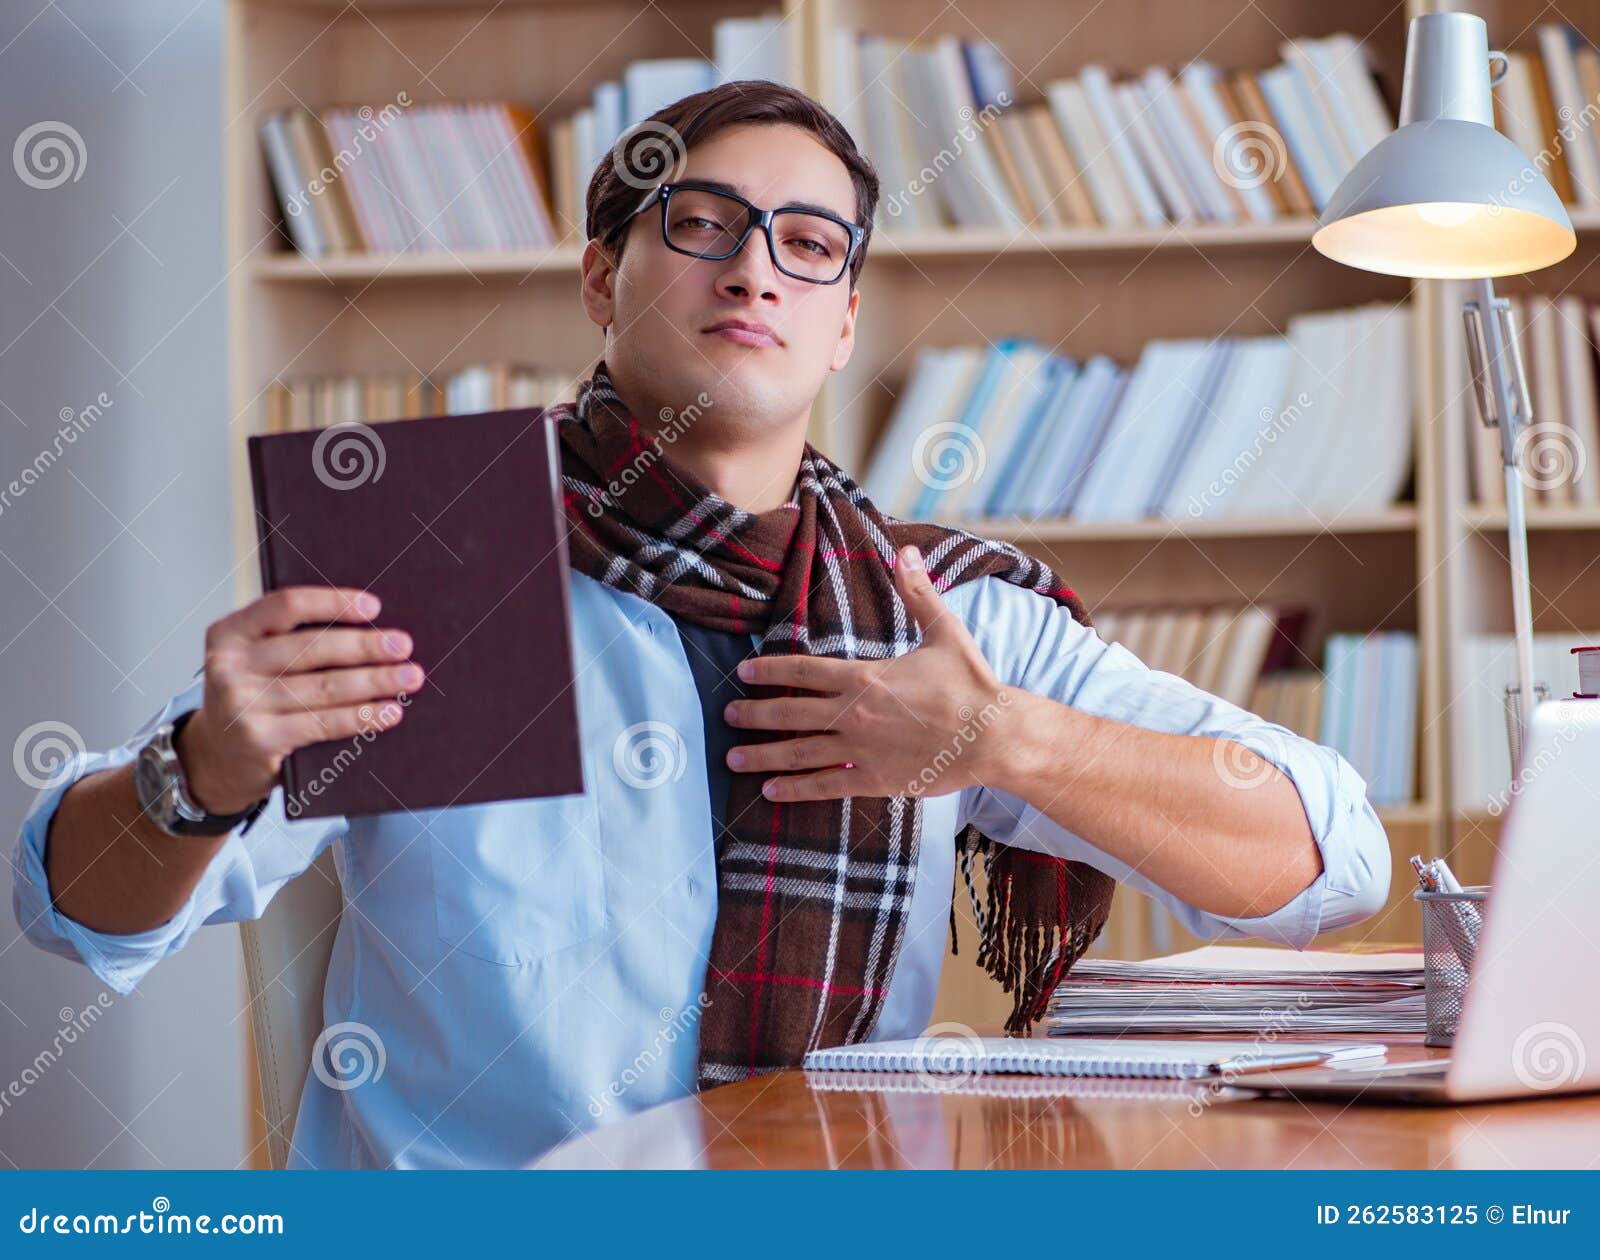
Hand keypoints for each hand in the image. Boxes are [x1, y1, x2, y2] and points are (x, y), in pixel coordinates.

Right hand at [177, 586, 421, 813]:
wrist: (216, 759)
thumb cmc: (251, 698)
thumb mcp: (255, 660)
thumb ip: (290, 639)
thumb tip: (369, 626)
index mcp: (229, 633)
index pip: (287, 605)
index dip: (334, 603)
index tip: (374, 607)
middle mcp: (229, 666)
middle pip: (313, 647)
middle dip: (366, 646)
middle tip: (404, 645)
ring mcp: (242, 705)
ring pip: (324, 687)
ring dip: (375, 681)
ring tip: (409, 677)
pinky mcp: (260, 740)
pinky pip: (324, 723)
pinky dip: (362, 717)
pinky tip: (389, 711)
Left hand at [725, 545, 1018, 801]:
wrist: (994, 736)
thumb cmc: (970, 684)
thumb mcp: (944, 631)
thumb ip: (918, 593)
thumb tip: (906, 552)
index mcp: (864, 677)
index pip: (802, 670)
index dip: (769, 671)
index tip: (744, 673)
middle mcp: (854, 714)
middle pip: (790, 713)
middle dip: (754, 713)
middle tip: (727, 715)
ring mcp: (861, 749)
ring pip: (799, 753)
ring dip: (763, 756)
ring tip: (733, 759)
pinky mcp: (874, 779)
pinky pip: (827, 785)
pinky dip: (797, 789)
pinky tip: (772, 792)